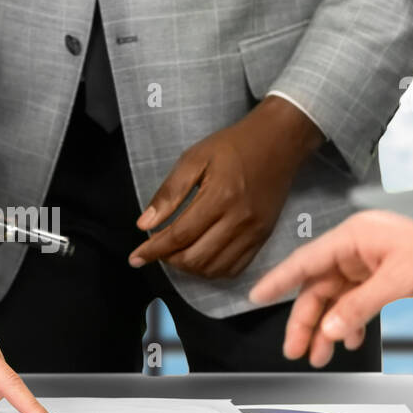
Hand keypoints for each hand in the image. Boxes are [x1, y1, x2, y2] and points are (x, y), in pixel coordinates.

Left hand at [128, 96, 322, 277]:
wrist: (278, 142)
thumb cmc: (232, 146)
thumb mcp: (194, 158)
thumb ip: (169, 193)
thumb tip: (144, 224)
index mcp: (220, 197)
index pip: (179, 235)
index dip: (153, 250)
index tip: (135, 258)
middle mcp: (239, 220)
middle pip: (196, 258)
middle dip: (169, 260)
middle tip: (157, 250)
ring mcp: (254, 232)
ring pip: (214, 268)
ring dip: (189, 268)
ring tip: (176, 254)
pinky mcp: (263, 237)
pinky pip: (235, 268)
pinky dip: (212, 270)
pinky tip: (200, 258)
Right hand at [248, 210, 412, 366]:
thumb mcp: (399, 280)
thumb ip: (360, 306)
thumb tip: (332, 329)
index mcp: (352, 239)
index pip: (305, 262)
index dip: (279, 280)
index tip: (257, 296)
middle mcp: (354, 249)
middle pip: (318, 288)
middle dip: (306, 321)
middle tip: (296, 349)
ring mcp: (366, 262)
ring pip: (335, 299)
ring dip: (328, 327)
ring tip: (321, 355)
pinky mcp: (379, 274)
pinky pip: (355, 300)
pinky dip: (351, 321)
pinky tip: (351, 339)